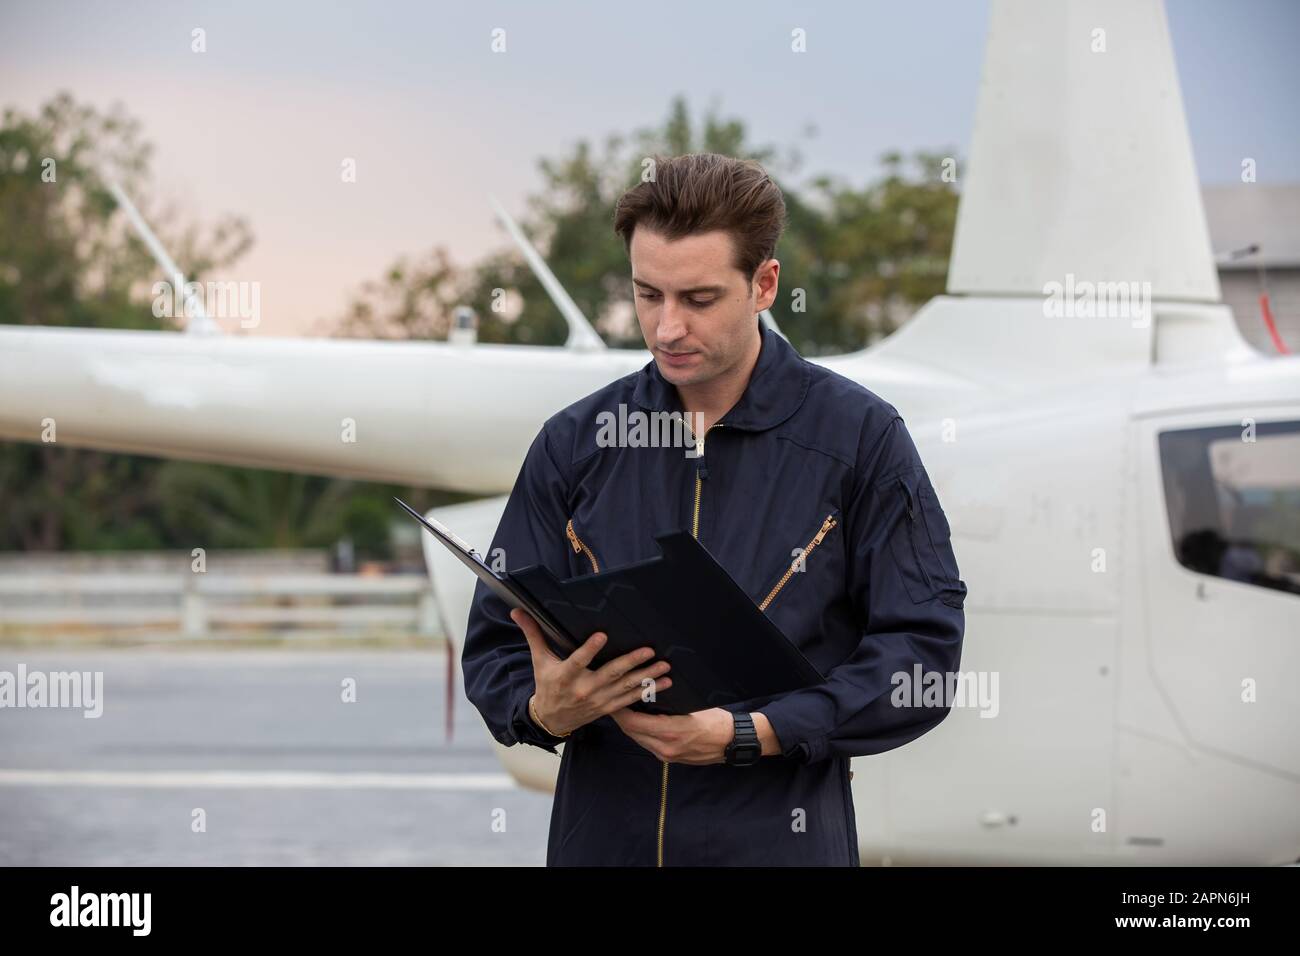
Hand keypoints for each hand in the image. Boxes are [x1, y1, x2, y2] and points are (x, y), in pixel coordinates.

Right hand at [510, 607, 671, 736]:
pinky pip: (631, 699)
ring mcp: (599, 700)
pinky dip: (648, 691)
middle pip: (610, 674)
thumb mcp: (539, 660)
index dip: (590, 649)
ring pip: (626, 686)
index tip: (602, 635)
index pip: (578, 661)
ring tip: (664, 666)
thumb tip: (517, 611)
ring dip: (647, 676)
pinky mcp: (608, 707)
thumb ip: (533, 634)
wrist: (551, 720)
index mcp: (566, 676)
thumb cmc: (546, 685)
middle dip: (631, 661)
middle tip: (649, 650)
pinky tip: (664, 682)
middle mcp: (584, 689)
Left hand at [608, 706, 735, 764]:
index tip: (613, 697)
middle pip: (631, 732)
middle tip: (612, 700)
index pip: (634, 722)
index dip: (620, 710)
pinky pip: (647, 744)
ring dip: (629, 725)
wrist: (733, 742)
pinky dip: (640, 732)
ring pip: (638, 739)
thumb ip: (669, 704)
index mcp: (670, 732)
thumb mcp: (693, 707)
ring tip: (622, 709)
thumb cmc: (717, 721)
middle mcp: (665, 747)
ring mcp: (667, 755)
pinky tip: (638, 721)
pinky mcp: (670, 758)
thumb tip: (649, 691)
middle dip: (620, 717)